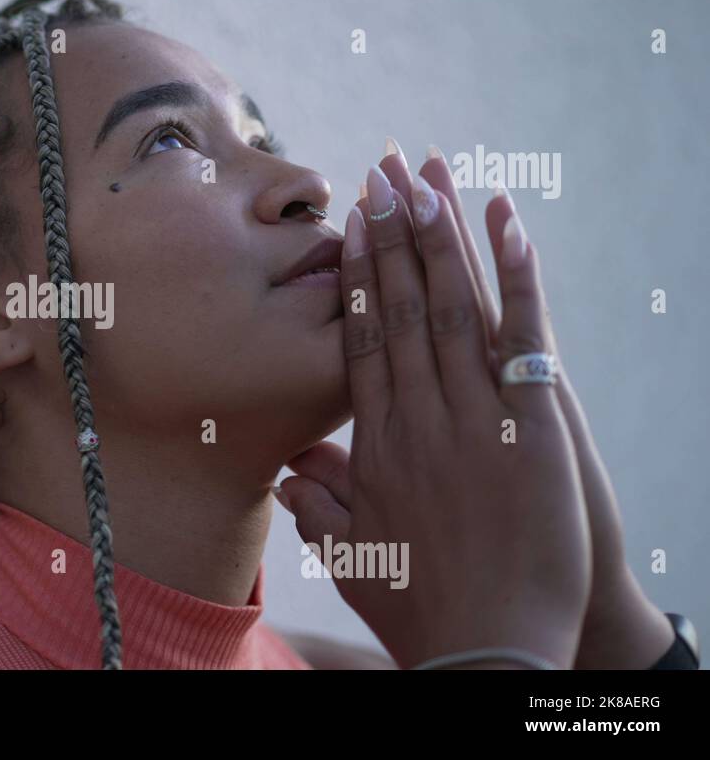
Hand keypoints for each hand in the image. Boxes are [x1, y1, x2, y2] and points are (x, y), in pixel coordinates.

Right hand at [278, 150, 591, 669]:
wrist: (492, 650)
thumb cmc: (424, 610)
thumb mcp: (356, 560)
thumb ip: (320, 507)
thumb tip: (289, 470)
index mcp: (376, 446)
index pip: (359, 343)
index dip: (355, 282)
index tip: (347, 231)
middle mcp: (418, 418)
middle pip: (398, 310)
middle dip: (388, 236)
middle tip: (378, 172)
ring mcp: (475, 418)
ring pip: (449, 308)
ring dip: (435, 237)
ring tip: (421, 174)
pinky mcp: (533, 427)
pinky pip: (523, 336)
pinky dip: (516, 275)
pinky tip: (507, 221)